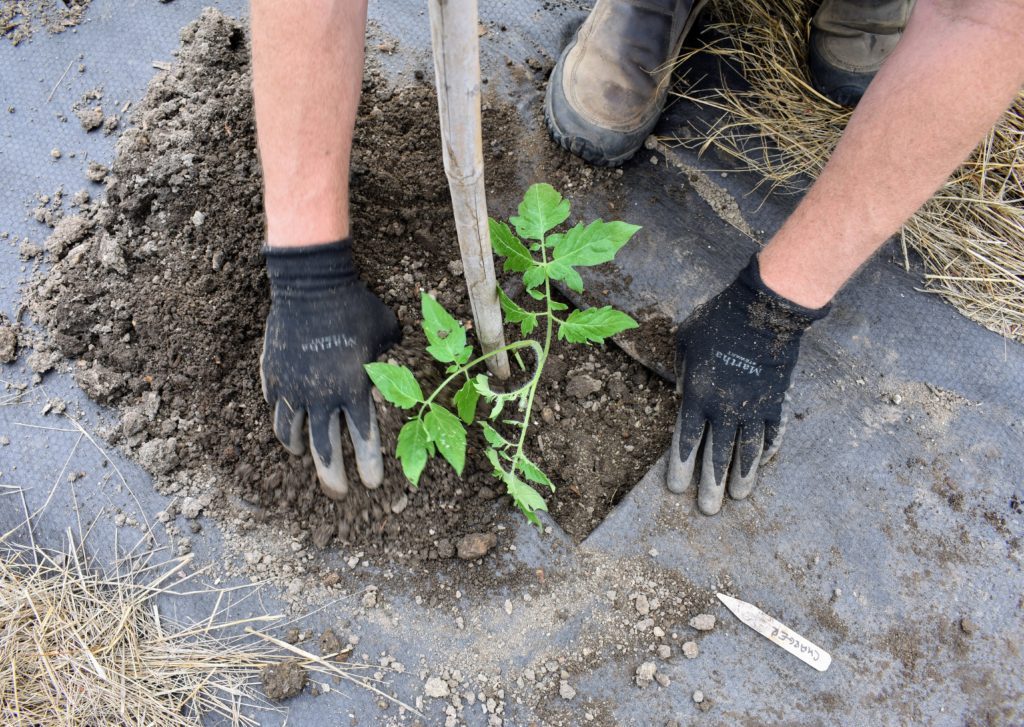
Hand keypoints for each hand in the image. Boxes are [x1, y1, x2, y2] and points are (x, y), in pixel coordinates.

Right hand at [260, 239, 399, 498]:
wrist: (311, 286)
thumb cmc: (355, 307)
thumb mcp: (387, 331)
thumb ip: (394, 356)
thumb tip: (405, 365)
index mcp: (354, 389)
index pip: (364, 440)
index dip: (369, 466)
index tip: (372, 485)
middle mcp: (322, 396)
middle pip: (326, 449)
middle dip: (332, 477)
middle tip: (338, 493)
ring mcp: (293, 388)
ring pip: (292, 433)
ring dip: (302, 450)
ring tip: (305, 457)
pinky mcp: (273, 376)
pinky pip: (276, 409)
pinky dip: (282, 422)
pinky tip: (287, 427)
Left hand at [667, 254, 827, 514]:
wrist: (761, 310)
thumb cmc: (716, 321)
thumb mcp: (685, 342)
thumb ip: (683, 373)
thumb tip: (683, 394)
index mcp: (697, 396)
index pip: (685, 441)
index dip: (680, 467)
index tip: (676, 490)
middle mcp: (724, 409)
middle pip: (716, 455)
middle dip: (709, 485)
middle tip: (707, 512)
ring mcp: (753, 407)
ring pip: (746, 451)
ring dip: (742, 476)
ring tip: (738, 498)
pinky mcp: (776, 400)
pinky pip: (772, 433)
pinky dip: (768, 451)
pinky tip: (764, 465)